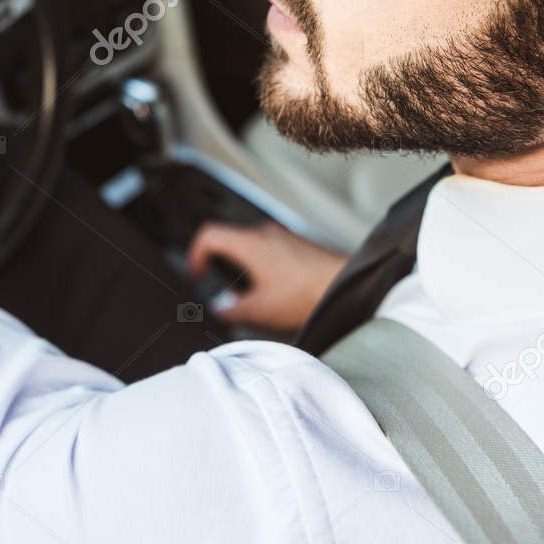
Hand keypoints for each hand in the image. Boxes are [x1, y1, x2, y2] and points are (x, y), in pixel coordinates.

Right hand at [186, 221, 349, 331]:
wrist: (347, 285)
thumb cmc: (309, 293)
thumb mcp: (260, 311)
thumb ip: (231, 310)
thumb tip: (220, 310)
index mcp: (250, 243)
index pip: (208, 235)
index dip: (196, 254)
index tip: (198, 273)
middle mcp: (265, 233)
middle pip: (229, 240)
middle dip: (222, 267)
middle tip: (228, 291)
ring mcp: (284, 236)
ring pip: (251, 246)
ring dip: (245, 269)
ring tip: (255, 295)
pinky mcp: (298, 244)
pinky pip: (270, 249)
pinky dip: (264, 267)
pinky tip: (277, 292)